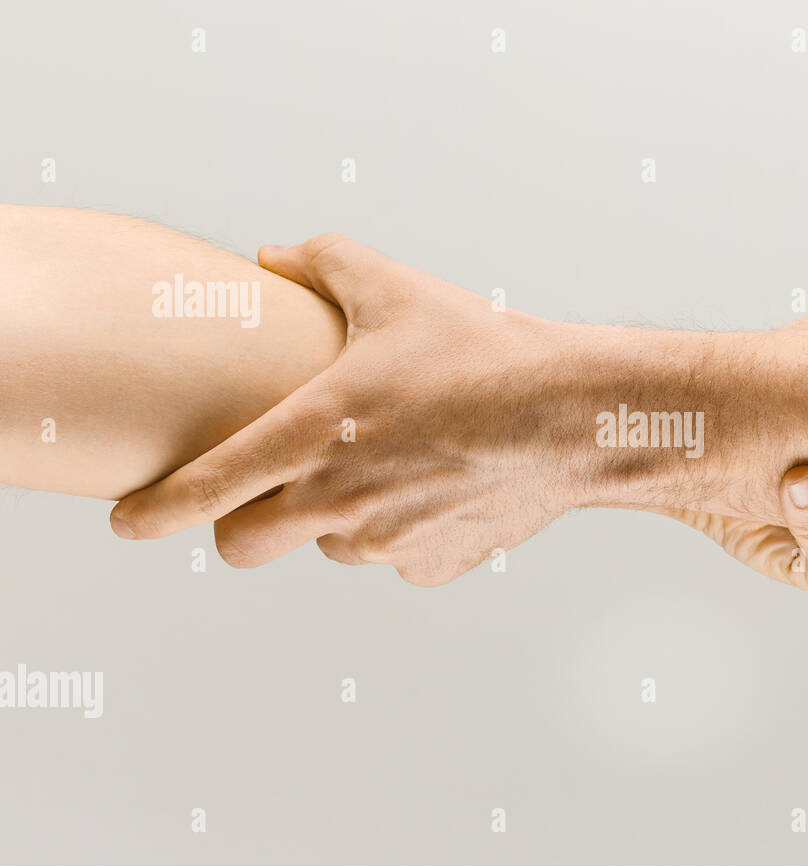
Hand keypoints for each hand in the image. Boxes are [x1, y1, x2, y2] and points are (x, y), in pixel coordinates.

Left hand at [109, 234, 580, 584]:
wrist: (576, 417)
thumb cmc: (486, 350)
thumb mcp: (398, 289)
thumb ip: (322, 263)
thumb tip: (272, 254)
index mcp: (314, 432)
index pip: (204, 489)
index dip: (153, 512)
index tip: (127, 523)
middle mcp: (339, 500)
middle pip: (245, 546)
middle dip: (242, 524)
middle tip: (270, 492)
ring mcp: (384, 542)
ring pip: (329, 545)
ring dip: (337, 516)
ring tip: (393, 462)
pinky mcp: (429, 566)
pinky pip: (392, 557)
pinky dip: (400, 529)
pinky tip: (439, 485)